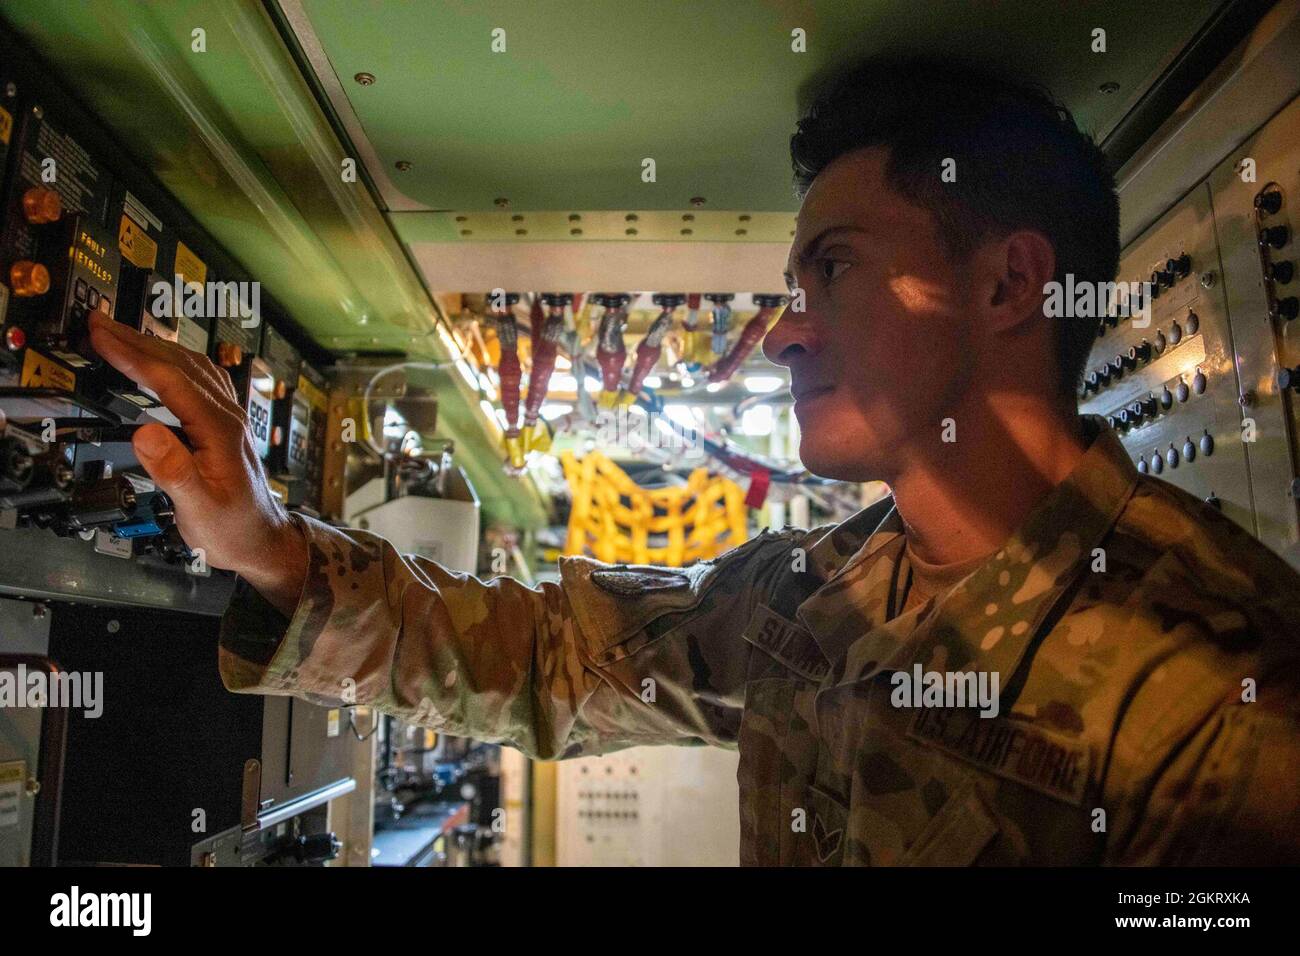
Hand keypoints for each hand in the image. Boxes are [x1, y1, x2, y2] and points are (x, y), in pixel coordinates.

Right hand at [88, 313, 306, 614]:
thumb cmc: (234, 529)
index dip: (134, 356)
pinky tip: (160, 359)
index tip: (102, 337)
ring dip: (154, 347)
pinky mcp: (224, 424)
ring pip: (191, 368)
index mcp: (220, 430)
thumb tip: (145, 433)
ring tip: (119, 333)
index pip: (171, 380)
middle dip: (137, 341)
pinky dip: (172, 363)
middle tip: (98, 323)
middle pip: (180, 365)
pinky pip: (199, 380)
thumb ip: (172, 472)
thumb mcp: (198, 510)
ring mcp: (229, 418)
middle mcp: (228, 416)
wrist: (263, 540)